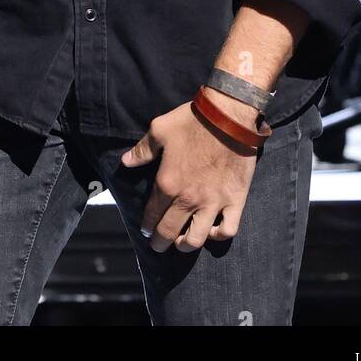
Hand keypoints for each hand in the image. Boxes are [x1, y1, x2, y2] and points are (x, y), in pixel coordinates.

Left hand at [119, 97, 260, 252]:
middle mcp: (188, 199)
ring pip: (196, 239)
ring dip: (186, 245)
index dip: (147, 225)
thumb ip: (142, 150)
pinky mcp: (235, 201)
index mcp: (168, 183)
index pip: (152, 214)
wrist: (229, 115)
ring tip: (182, 242)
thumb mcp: (160, 129)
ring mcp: (213, 203)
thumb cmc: (193, 121)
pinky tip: (211, 231)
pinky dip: (218, 235)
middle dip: (160, 242)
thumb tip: (125, 162)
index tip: (145, 229)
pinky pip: (227, 230)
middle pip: (169, 232)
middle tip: (158, 245)